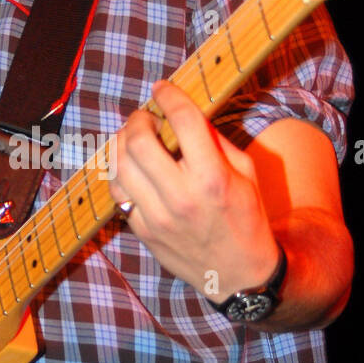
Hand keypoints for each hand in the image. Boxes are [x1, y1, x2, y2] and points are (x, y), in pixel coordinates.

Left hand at [108, 80, 280, 300]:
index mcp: (213, 178)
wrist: (240, 274)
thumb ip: (215, 141)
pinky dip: (120, 174)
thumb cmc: (246, 218)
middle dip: (138, 119)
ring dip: (122, 143)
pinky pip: (117, 193)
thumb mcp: (245, 173)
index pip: (183, 121)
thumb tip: (184, 113)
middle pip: (139, 141)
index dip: (168, 96)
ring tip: (134, 139)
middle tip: (145, 117)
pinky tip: (132, 168)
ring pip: (120, 166)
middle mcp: (181, 197)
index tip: (162, 88)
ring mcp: (157, 217)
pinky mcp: (143, 232)